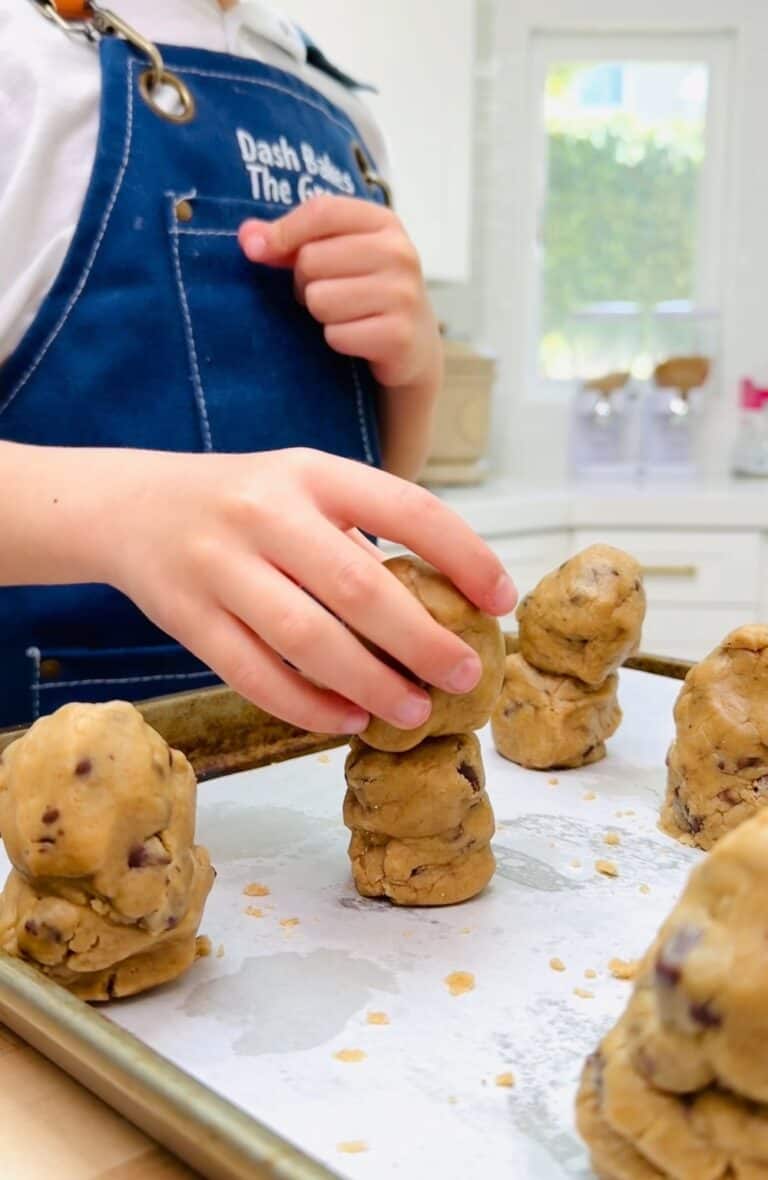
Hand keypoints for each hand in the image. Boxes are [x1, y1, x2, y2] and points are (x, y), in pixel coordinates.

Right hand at [88, 447, 515, 734]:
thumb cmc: (244, 501)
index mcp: (312, 472)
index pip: (407, 508)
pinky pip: (254, 675)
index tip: (501, 600)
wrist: (132, 506)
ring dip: (369, 684)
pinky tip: (346, 720)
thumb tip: (450, 598)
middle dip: (423, 640)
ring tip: (413, 711)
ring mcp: (220, 566)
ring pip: (306, 639)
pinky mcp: (187, 617)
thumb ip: (364, 529)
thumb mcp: (304, 485)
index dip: (465, 555)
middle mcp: (266, 512)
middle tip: (465, 676)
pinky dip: (306, 706)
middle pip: (358, 586)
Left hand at [238, 196, 440, 393]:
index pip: (321, 211)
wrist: (414, 344)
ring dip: (322, 314)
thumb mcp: (337, 256)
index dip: (282, 231)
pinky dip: (338, 340)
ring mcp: (402, 295)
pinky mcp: (398, 336)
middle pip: (311, 260)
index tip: (257, 250)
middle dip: (306, 283)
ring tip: (346, 314)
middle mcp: (399, 253)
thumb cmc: (366, 291)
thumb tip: (247, 237)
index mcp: (383, 223)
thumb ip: (290, 241)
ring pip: (320, 300)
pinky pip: (336, 335)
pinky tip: (358, 338)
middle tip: (331, 292)